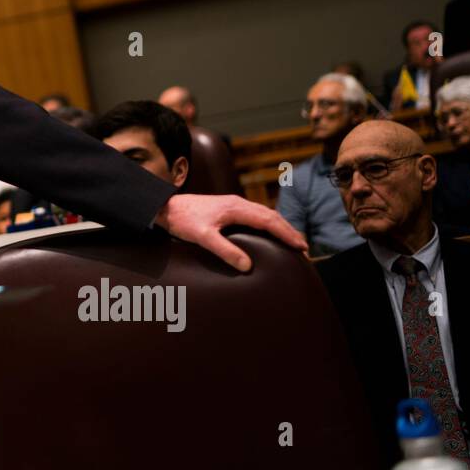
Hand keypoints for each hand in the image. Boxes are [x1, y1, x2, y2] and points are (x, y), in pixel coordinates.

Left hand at [154, 193, 306, 271]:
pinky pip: (255, 214)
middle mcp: (238, 203)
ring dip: (280, 226)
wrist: (166, 206)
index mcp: (236, 208)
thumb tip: (247, 266)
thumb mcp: (203, 237)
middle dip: (288, 230)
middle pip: (271, 215)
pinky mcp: (227, 207)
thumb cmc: (183, 221)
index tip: (301, 246)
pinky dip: (268, 223)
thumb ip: (225, 251)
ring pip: (264, 213)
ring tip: (292, 240)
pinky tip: (269, 232)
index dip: (286, 233)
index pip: (269, 221)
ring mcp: (233, 204)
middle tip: (303, 247)